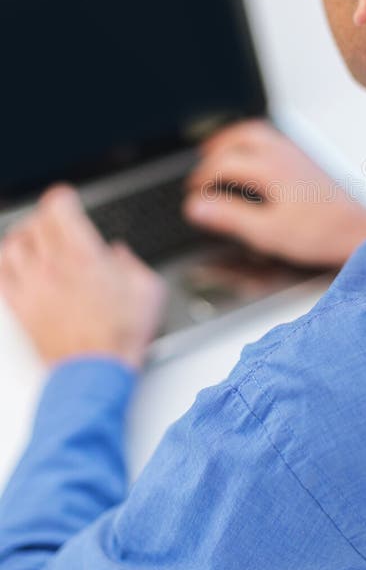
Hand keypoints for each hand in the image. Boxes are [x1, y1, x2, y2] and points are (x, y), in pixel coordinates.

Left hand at [0, 187, 166, 369]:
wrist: (96, 371)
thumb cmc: (120, 336)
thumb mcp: (148, 290)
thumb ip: (132, 263)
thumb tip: (119, 255)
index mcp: (85, 256)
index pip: (59, 209)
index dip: (63, 198)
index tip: (67, 199)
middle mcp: (53, 266)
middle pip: (36, 223)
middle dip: (46, 215)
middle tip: (55, 218)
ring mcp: (32, 287)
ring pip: (13, 245)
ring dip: (24, 236)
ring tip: (34, 238)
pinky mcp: (21, 308)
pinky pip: (0, 275)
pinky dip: (4, 263)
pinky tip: (12, 263)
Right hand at [184, 119, 365, 268]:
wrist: (358, 233)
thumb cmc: (322, 233)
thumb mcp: (267, 232)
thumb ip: (229, 218)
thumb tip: (198, 207)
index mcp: (270, 169)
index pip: (224, 163)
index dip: (203, 177)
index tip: (193, 191)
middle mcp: (284, 155)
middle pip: (241, 135)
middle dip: (216, 147)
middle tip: (201, 162)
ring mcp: (298, 155)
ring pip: (259, 132)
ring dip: (235, 138)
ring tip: (222, 150)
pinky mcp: (308, 162)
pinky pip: (274, 139)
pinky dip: (255, 142)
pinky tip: (255, 158)